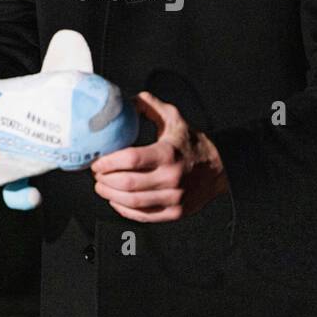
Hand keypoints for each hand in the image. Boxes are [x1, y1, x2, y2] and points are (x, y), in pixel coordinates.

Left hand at [89, 91, 228, 222]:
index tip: (97, 161)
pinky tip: (116, 200)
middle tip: (96, 174)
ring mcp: (174, 198)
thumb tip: (125, 100)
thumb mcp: (174, 119)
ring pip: (132, 202)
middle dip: (104, 180)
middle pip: (127, 184)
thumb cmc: (191, 142)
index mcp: (168, 153)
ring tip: (102, 186)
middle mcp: (172, 178)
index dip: (108, 162)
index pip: (130, 159)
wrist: (219, 167)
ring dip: (110, 195)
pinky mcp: (175, 212)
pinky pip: (143, 215)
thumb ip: (149, 106)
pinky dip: (124, 210)